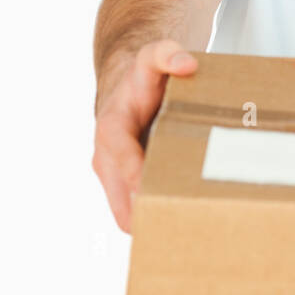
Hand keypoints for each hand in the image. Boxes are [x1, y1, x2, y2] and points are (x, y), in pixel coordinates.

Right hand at [92, 40, 197, 234]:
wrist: (127, 84)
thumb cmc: (142, 76)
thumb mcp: (152, 58)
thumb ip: (167, 54)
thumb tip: (187, 63)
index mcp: (111, 129)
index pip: (121, 158)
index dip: (137, 178)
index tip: (154, 196)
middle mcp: (107, 157)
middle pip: (122, 198)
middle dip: (146, 215)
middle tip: (178, 231)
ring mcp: (115, 175)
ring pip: (127, 212)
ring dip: (150, 226)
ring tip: (183, 240)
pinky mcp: (127, 184)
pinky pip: (136, 211)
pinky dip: (154, 222)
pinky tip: (181, 233)